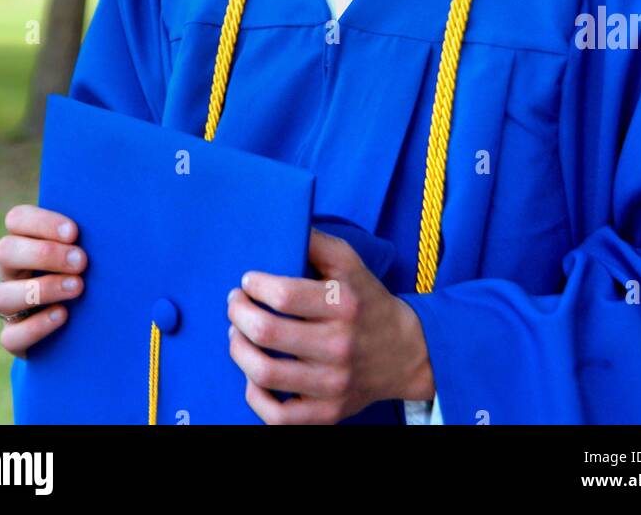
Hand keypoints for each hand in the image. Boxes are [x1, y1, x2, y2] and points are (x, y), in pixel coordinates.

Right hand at [0, 204, 86, 358]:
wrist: (86, 322)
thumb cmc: (87, 271)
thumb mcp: (84, 250)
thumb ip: (84, 238)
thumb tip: (108, 222)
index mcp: (24, 240)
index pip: (16, 220)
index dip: (41, 223)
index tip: (74, 232)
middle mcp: (9, 271)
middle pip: (4, 251)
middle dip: (44, 254)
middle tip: (81, 261)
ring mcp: (8, 306)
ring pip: (2, 296)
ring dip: (42, 289)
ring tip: (77, 287)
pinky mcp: (13, 338)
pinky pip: (11, 336)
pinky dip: (36, 326)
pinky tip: (62, 315)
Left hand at [227, 227, 433, 424]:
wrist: (406, 352)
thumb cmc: (367, 301)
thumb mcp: (351, 262)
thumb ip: (317, 242)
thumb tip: (282, 224)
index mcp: (344, 303)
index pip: (283, 295)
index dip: (255, 285)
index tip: (248, 281)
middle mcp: (339, 345)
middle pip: (267, 333)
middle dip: (238, 314)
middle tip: (234, 304)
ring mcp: (333, 383)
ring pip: (265, 373)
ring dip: (238, 350)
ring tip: (236, 334)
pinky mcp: (328, 412)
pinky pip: (278, 416)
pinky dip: (255, 396)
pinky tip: (252, 376)